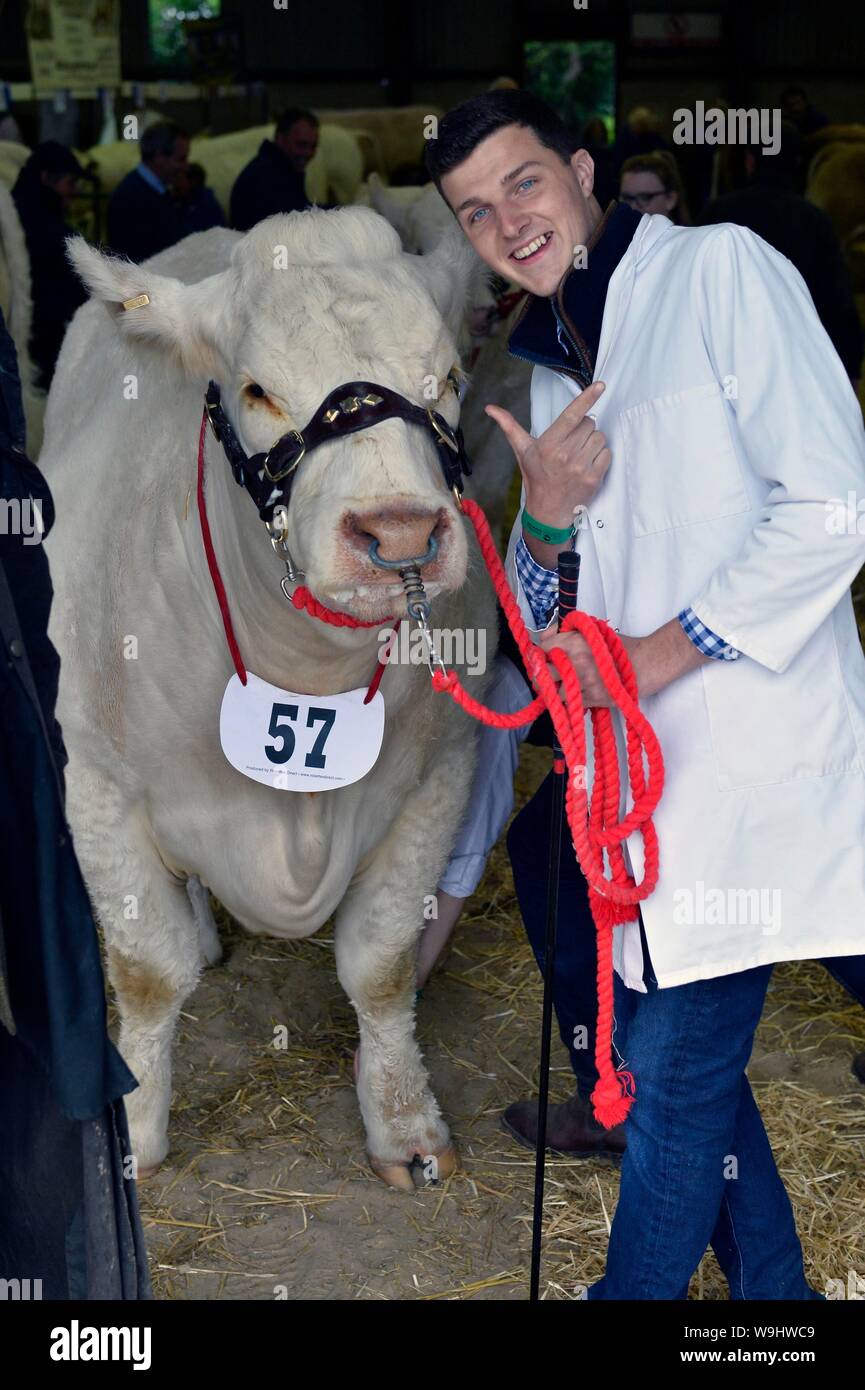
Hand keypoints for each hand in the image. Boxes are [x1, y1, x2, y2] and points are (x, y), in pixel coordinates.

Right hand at [484, 380, 609, 528]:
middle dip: (583, 429)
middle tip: (571, 444)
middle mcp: (566, 454)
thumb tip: (490, 408)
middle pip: (589, 424)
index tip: (600, 385)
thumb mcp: (522, 452)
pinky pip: (606, 454)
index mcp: (549, 444)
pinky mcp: (594, 478)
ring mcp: (581, 467)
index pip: (572, 415)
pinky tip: (587, 465)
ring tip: (579, 455)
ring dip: (593, 442)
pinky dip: (600, 457)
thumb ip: (510, 427)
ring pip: (599, 437)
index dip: (587, 398)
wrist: (548, 513)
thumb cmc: (536, 478)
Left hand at [534, 619, 710, 706]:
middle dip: (541, 676)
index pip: (541, 648)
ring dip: (554, 692)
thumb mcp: (593, 630)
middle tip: (547, 677)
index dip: (540, 653)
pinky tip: (576, 695)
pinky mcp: (593, 699)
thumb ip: (567, 631)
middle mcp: (576, 662)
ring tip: (561, 689)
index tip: (545, 658)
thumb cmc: (620, 646)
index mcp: (574, 642)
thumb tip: (547, 635)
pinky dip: (570, 702)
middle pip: (541, 674)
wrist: (647, 662)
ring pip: (553, 694)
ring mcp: (584, 683)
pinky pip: (571, 704)